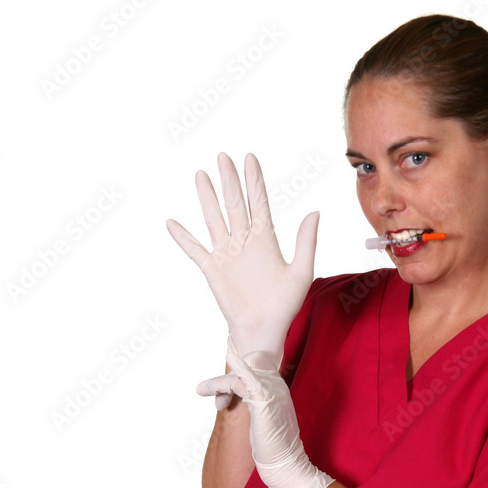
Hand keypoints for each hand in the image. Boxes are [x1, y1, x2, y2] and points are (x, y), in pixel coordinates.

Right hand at [166, 152, 318, 363]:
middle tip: (223, 156)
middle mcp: (244, 242)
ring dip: (207, 198)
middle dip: (229, 180)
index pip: (259, 203)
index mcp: (266, 240)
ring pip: (215, 219)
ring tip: (201, 175)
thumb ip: (306, 242)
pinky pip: (195, 250)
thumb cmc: (284, 305)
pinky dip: (183, 237)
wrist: (264, 330)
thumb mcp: (301, 272)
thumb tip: (314, 212)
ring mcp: (227, 254)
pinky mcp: (213, 270)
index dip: (254, 181)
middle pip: (235, 204)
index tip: (249, 158)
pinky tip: (172, 223)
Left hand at [196, 350, 333, 487]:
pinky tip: (230, 358)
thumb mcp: (266, 420)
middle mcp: (277, 386)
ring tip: (200, 390)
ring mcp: (272, 393)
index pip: (258, 362)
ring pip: (243, 372)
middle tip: (211, 374)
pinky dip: (239, 368)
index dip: (239, 362)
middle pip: (253, 360)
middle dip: (231, 361)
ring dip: (218, 381)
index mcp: (277, 388)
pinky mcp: (265, 403)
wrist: (287, 466)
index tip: (225, 361)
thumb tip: (244, 400)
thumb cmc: (276, 448)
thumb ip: (258, 405)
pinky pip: (250, 380)